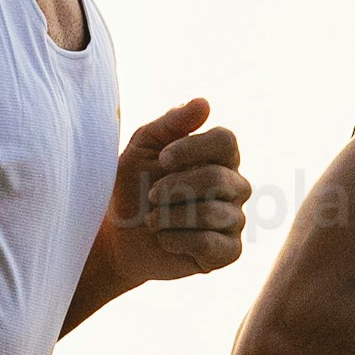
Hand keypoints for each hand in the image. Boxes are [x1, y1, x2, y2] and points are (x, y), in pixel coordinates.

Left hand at [84, 94, 245, 291]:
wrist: (119, 235)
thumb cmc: (134, 185)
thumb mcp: (143, 147)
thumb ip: (171, 123)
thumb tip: (204, 103)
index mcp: (220, 156)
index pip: (226, 141)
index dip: (193, 148)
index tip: (162, 159)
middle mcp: (235, 185)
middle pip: (218, 177)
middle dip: (174, 188)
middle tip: (149, 196)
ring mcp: (235, 219)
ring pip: (212, 213)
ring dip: (169, 216)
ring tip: (152, 220)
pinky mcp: (229, 251)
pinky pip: (211, 244)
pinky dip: (177, 240)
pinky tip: (164, 240)